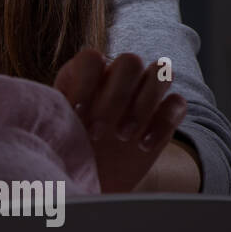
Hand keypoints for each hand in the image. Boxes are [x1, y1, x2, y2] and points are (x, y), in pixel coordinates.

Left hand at [52, 49, 188, 192]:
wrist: (93, 174)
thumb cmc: (68, 146)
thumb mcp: (55, 130)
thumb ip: (55, 114)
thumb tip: (53, 112)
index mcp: (86, 73)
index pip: (92, 57)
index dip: (86, 82)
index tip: (76, 113)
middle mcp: (117, 76)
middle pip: (131, 61)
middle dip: (116, 96)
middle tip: (98, 132)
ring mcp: (144, 92)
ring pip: (162, 72)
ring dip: (144, 104)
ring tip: (122, 137)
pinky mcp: (164, 114)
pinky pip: (177, 103)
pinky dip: (163, 123)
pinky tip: (143, 146)